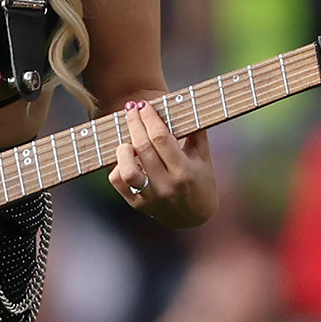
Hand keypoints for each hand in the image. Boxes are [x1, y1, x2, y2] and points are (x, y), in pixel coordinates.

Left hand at [109, 99, 216, 227]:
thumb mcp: (203, 158)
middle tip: (131, 109)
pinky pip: (118, 181)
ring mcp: (150, 196)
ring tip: (128, 141)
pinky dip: (117, 166)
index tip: (144, 105)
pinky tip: (126, 158)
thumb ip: (196, 132)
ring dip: (123, 149)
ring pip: (127, 169)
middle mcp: (166, 185)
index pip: (161, 138)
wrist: (194, 218)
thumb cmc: (200, 181)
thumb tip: (186, 103)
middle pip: (142, 148)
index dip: (150, 118)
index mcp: (184, 171)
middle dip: (134, 123)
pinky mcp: (137, 204)